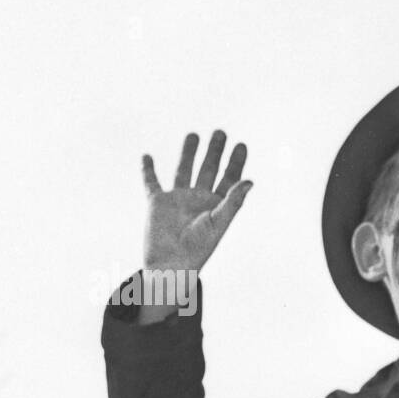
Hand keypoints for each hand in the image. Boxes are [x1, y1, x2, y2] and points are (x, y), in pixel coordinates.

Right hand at [141, 130, 251, 273]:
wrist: (172, 265)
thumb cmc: (199, 248)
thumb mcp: (219, 222)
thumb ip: (233, 201)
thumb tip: (250, 181)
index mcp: (217, 205)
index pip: (229, 178)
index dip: (236, 162)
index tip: (241, 144)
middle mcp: (199, 199)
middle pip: (209, 169)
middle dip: (215, 151)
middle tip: (221, 132)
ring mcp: (178, 199)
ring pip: (184, 170)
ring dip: (188, 153)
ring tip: (194, 134)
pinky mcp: (158, 202)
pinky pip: (151, 182)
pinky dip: (148, 170)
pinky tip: (147, 156)